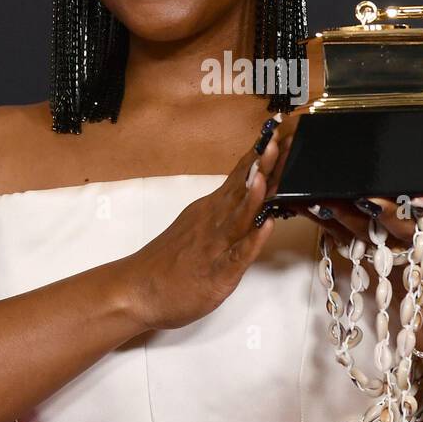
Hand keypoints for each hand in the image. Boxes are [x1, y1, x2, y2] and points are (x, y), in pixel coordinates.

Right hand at [125, 115, 286, 330]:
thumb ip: (219, 211)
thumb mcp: (195, 227)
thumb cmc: (168, 263)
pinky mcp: (218, 272)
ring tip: (271, 168)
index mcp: (211, 209)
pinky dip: (253, 239)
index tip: (279, 130)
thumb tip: (241, 194)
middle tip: (286, 136)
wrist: (136, 291)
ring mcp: (216, 245)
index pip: (240, 176)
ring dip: (258, 190)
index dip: (261, 155)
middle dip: (267, 163)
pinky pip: (239, 254)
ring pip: (242, 214)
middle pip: (245, 187)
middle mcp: (214, 221)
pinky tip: (266, 225)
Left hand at [281, 126, 422, 321]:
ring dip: (342, 215)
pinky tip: (305, 201)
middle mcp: (413, 237)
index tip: (420, 199)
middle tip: (366, 198)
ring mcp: (383, 245)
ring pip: (361, 233)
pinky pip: (336, 233)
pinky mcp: (359, 245)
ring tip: (325, 198)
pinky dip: (320, 217)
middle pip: (395, 227)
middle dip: (380, 213)